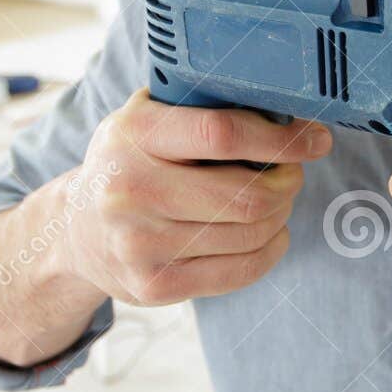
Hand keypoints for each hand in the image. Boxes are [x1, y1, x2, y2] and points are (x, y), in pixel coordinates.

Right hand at [63, 89, 331, 306]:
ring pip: (252, 233)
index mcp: (133, 134)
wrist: (76, 230)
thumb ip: (202, 105)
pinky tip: (269, 234)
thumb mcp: (148, 118)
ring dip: (281, 215)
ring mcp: (139, 243)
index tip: (315, 139)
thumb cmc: (133, 162)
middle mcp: (130, 189)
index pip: (224, 134)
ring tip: (275, 200)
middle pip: (249, 195)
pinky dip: (271, 250)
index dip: (281, 139)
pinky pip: (241, 271)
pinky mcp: (154, 285)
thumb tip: (287, 106)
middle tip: (290, 174)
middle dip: (287, 182)